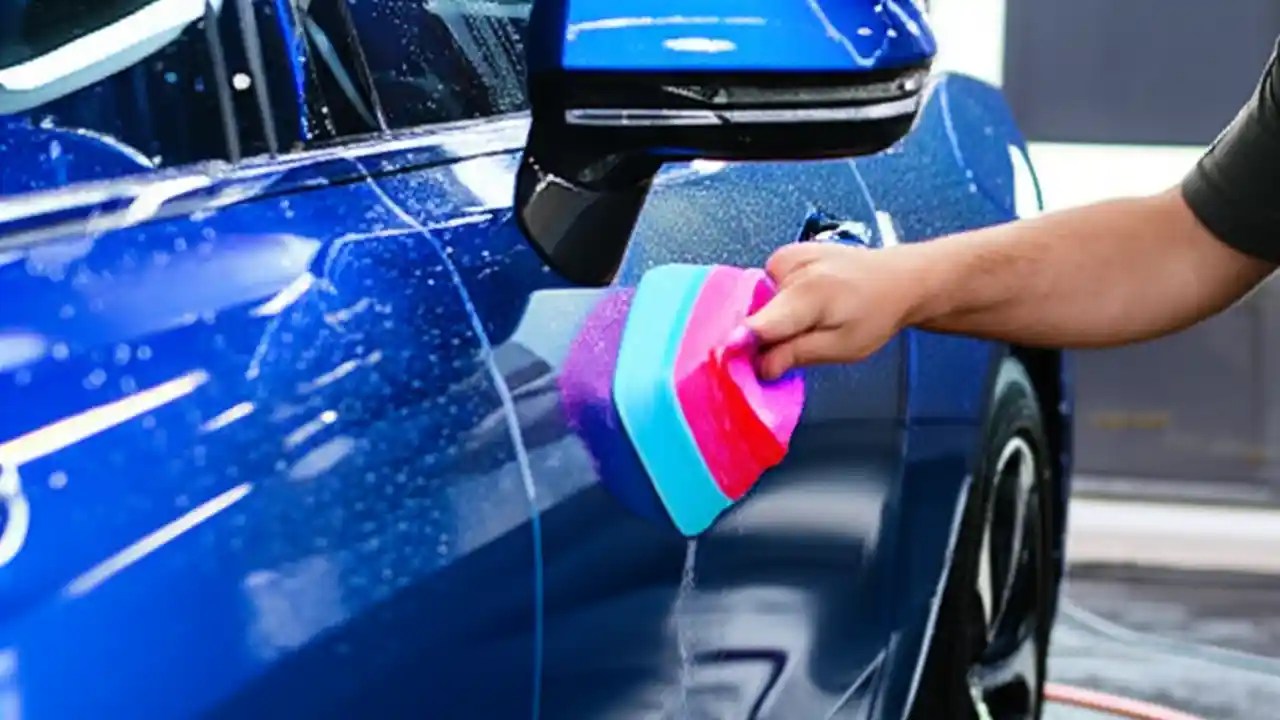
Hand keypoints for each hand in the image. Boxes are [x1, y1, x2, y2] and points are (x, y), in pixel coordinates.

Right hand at [745, 242, 928, 379]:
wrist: (899, 278)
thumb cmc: (875, 316)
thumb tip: (757, 368)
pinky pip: (767, 286)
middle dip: (762, 338)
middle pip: (756, 314)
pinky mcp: (785, 253)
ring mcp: (785, 256)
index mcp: (806, 294)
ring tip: (806, 322)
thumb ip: (796, 355)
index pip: (757, 325)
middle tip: (785, 351)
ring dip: (771, 320)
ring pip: (760, 301)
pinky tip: (805, 304)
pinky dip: (778, 302)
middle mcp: (789, 269)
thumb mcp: (842, 347)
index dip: (743, 348)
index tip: (740, 367)